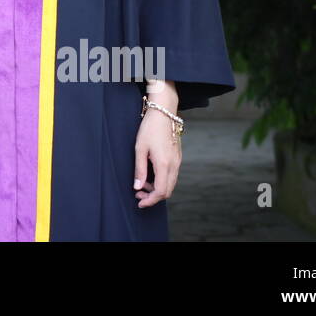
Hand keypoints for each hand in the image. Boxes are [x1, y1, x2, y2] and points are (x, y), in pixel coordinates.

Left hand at [134, 92, 179, 207]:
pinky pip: (172, 176)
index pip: (161, 191)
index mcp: (164, 164)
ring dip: (157, 189)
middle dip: (153, 197)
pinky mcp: (178, 158)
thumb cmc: (150, 128)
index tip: (139, 202)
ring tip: (142, 185)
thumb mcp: (139, 148)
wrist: (164, 113)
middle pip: (168, 191)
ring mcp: (178, 161)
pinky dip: (162, 181)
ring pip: (171, 184)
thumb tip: (137, 187)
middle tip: (138, 194)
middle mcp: (174, 165)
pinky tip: (150, 176)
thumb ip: (139, 170)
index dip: (150, 200)